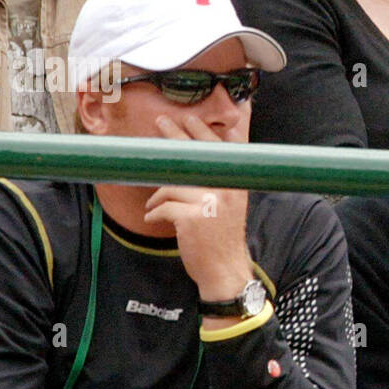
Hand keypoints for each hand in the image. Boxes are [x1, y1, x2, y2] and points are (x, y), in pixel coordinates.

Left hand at [143, 112, 252, 302]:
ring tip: (153, 205)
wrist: (225, 270)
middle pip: (195, 156)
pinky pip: (163, 207)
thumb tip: (211, 157)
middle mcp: (225, 190)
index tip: (187, 118)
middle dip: (175, 136)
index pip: (218, 150)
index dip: (201, 131)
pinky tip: (153, 218)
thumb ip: (222, 182)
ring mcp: (209, 203)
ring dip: (158, 196)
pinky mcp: (191, 219)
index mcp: (234, 184)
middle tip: (160, 122)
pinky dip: (155, 213)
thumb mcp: (231, 205)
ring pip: (172, 185)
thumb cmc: (223, 238)